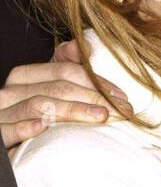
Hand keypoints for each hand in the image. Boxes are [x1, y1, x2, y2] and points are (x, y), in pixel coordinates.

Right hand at [1, 39, 131, 149]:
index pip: (63, 71)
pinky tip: (43, 128)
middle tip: (121, 111)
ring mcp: (1, 113)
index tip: (122, 97)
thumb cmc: (32, 118)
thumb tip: (81, 43)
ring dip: (73, 111)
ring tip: (100, 116)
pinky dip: (24, 127)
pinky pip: (7, 129)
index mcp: (23, 78)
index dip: (96, 82)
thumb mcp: (48, 91)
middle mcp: (10, 92)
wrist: (8, 143)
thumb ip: (63, 67)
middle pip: (56, 88)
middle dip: (93, 98)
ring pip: (37, 105)